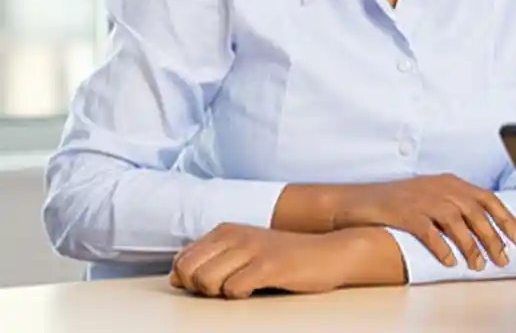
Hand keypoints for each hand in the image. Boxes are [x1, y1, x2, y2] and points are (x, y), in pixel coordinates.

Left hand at [169, 223, 390, 298]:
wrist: (330, 253)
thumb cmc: (285, 258)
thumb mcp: (243, 253)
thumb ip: (210, 261)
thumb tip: (175, 278)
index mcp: (225, 231)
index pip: (181, 260)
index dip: (188, 280)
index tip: (212, 284)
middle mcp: (235, 236)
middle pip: (189, 272)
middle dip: (200, 288)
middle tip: (225, 288)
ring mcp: (252, 249)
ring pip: (206, 281)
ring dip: (220, 292)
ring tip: (242, 287)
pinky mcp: (268, 265)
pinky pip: (233, 289)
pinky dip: (240, 295)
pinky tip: (257, 288)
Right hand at [332, 174, 515, 270]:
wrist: (360, 200)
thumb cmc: (400, 201)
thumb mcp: (433, 194)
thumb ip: (458, 204)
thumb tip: (487, 228)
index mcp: (452, 182)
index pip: (487, 198)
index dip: (506, 218)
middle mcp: (441, 187)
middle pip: (476, 212)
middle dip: (493, 238)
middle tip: (502, 259)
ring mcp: (423, 199)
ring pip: (457, 222)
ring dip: (471, 246)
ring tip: (478, 265)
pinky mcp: (406, 213)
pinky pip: (430, 232)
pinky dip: (443, 247)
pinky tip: (450, 262)